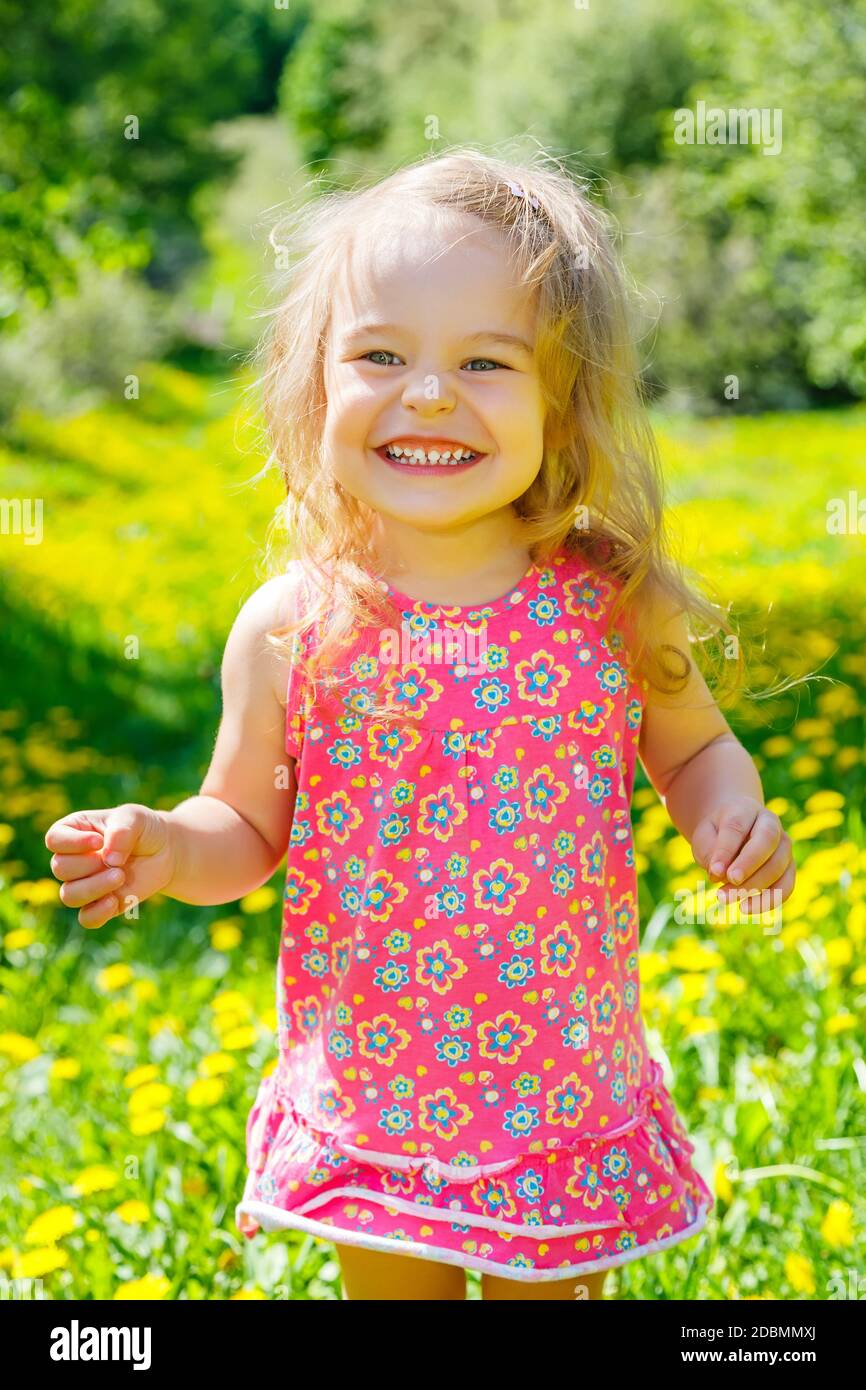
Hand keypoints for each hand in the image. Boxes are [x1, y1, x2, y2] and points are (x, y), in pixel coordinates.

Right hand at [45, 803, 176, 928]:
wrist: (165, 851)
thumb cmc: (144, 829)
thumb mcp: (135, 818)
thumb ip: (120, 831)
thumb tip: (109, 859)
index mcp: (74, 831)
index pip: (54, 839)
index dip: (72, 843)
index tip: (99, 840)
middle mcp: (73, 859)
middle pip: (60, 868)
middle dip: (88, 865)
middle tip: (117, 860)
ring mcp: (85, 884)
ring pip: (69, 895)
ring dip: (94, 888)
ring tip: (121, 876)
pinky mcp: (100, 904)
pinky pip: (86, 918)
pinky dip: (98, 913)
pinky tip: (115, 901)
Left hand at [691, 795, 795, 912]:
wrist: (735, 831)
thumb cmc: (717, 834)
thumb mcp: (705, 836)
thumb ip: (710, 851)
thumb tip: (719, 875)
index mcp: (745, 809)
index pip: (737, 826)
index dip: (726, 850)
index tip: (713, 871)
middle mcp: (770, 823)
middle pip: (766, 840)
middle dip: (748, 864)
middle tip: (729, 881)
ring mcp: (783, 845)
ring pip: (779, 864)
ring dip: (754, 886)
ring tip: (726, 899)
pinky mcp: (789, 867)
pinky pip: (786, 885)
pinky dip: (769, 900)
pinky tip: (746, 908)